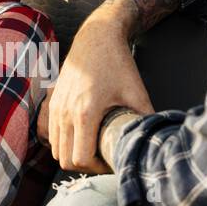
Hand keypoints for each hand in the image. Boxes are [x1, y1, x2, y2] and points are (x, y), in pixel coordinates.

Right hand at [40, 13, 153, 172]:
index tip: (112, 160)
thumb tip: (154, 141)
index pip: (81, 159)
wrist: (96, 37)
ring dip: (73, 154)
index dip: (98, 168)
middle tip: (105, 159)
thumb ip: (144, 119)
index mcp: (85, 113)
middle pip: (66, 160)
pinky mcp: (53, 104)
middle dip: (86, 165)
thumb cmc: (117, 63)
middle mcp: (65, 113)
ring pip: (56, 150)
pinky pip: (52, 136)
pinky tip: (83, 137)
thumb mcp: (137, 92)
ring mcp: (56, 109)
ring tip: (95, 148)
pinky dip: (64, 143)